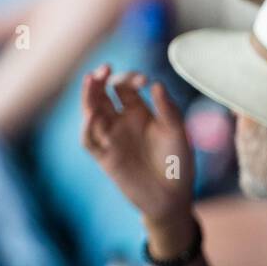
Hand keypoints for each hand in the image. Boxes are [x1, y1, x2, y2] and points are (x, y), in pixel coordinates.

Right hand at [80, 65, 194, 227]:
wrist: (173, 197)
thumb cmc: (178, 163)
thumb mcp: (178, 133)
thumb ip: (168, 110)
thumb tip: (156, 84)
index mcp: (139, 112)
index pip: (124, 86)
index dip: (130, 79)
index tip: (144, 81)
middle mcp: (121, 122)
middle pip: (101, 94)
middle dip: (100, 79)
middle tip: (104, 69)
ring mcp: (111, 139)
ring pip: (91, 112)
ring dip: (88, 96)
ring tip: (90, 80)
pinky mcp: (105, 157)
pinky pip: (89, 140)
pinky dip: (87, 127)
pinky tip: (92, 114)